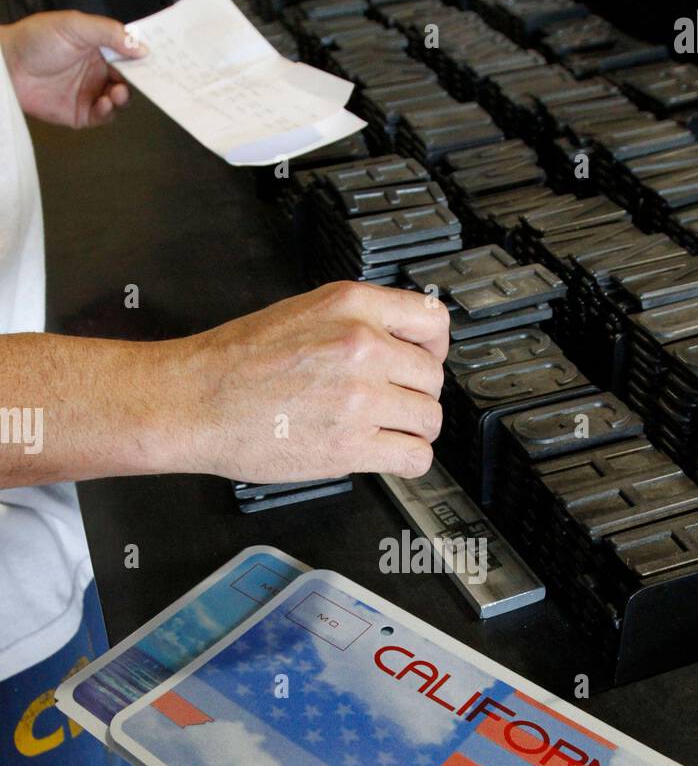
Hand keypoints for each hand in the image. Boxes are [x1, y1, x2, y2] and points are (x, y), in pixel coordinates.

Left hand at [0, 9, 146, 127]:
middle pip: (129, 79)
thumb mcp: (75, 25)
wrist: (9, 66)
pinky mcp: (82, 113)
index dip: (142, 57)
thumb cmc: (35, 40)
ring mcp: (91, 92)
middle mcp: (97, 70)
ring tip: (117, 92)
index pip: (128, 53)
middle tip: (143, 81)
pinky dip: (108, 112)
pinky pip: (104, 117)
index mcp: (99, 47)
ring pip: (120, 100)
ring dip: (123, 97)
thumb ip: (109, 33)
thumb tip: (141, 46)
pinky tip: (104, 103)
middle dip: (138, 81)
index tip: (155, 60)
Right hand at [173, 282, 449, 482]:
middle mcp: (363, 346)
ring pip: (429, 419)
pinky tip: (387, 454)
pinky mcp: (352, 444)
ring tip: (385, 431)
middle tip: (391, 404)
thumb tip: (397, 346)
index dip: (433, 348)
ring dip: (413, 430)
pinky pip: (415, 457)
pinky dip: (408, 460)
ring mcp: (361, 397)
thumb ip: (356, 323)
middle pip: (433, 377)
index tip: (422, 362)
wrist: (195, 400)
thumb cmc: (235, 362)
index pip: (433, 321)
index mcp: (352, 305)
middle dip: (416, 394)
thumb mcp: (303, 312)